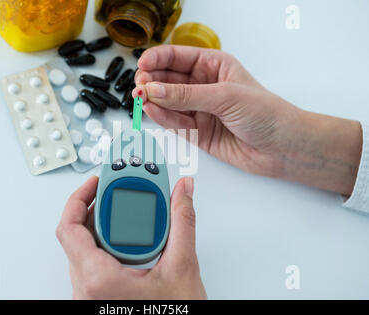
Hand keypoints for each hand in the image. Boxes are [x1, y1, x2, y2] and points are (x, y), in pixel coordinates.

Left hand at [56, 176, 206, 299]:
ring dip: (100, 226)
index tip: (95, 182)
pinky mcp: (97, 298)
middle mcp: (86, 290)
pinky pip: (90, 264)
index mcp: (98, 280)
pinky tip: (125, 238)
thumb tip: (183, 192)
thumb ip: (183, 222)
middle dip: (94, 208)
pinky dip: (105, 244)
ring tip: (122, 211)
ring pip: (82, 251)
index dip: (78, 199)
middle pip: (75, 236)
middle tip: (113, 191)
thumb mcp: (183, 268)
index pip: (69, 229)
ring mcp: (89, 296)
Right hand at [133, 45, 361, 195]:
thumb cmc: (268, 114)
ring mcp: (200, 109)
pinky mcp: (197, 131)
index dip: (158, 59)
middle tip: (140, 86)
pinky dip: (162, 117)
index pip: (179, 58)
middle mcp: (204, 87)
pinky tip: (152, 110)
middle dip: (152, 81)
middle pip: (169, 79)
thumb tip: (156, 89)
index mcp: (215, 66)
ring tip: (141, 98)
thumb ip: (188, 95)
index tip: (143, 65)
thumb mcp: (226, 96)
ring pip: (168, 101)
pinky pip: (174, 122)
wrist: (282, 148)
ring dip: (153, 100)